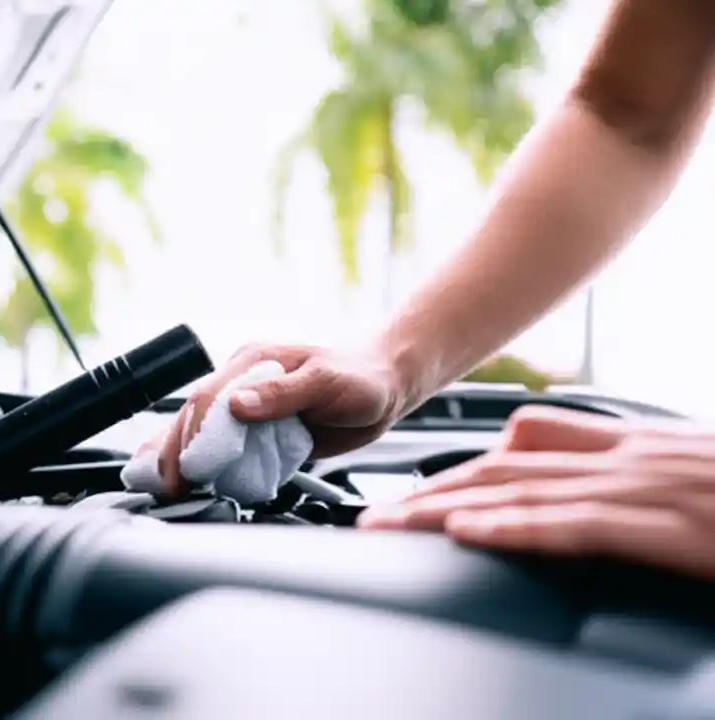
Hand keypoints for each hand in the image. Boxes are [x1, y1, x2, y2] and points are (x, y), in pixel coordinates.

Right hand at [150, 343, 406, 496]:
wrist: (385, 389)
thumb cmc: (361, 378)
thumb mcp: (325, 382)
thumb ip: (282, 393)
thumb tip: (237, 404)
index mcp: (252, 361)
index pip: (209, 396)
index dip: (194, 431)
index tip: (189, 463)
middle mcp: (242, 381)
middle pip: (195, 416)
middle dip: (177, 450)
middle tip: (170, 485)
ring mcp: (247, 408)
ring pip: (201, 432)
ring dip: (182, 457)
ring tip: (167, 486)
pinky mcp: (257, 431)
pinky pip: (223, 447)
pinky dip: (203, 462)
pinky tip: (184, 477)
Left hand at [358, 405, 714, 581]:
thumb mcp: (692, 477)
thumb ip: (634, 474)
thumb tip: (577, 493)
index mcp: (636, 443)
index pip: (525, 443)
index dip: (458, 466)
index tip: (407, 491)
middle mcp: (632, 455)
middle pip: (506, 464)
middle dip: (429, 491)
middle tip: (369, 518)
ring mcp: (651, 486)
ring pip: (525, 489)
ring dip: (446, 509)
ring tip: (387, 528)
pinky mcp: (673, 525)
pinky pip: (579, 524)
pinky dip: (518, 526)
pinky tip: (470, 533)